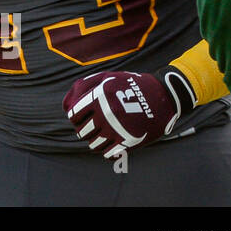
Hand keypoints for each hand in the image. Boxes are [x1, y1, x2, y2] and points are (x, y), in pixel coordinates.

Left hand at [63, 67, 193, 157]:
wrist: (163, 95)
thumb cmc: (130, 84)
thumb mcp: (106, 77)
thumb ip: (84, 86)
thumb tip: (67, 105)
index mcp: (98, 97)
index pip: (74, 115)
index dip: (75, 117)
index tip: (80, 118)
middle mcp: (106, 114)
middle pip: (82, 131)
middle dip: (84, 130)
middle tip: (90, 127)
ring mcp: (117, 128)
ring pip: (94, 144)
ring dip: (94, 141)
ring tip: (100, 135)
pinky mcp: (129, 140)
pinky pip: (109, 153)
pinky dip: (106, 150)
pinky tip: (110, 143)